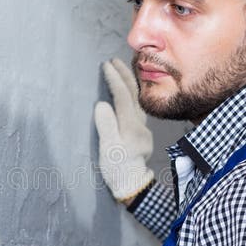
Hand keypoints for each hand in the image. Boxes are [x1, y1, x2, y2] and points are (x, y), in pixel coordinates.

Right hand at [94, 59, 153, 202]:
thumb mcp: (108, 150)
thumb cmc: (117, 170)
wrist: (133, 185)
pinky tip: (127, 90)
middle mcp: (140, 124)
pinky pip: (138, 106)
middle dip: (124, 74)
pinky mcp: (142, 132)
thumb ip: (106, 126)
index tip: (105, 65)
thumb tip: (102, 105)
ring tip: (121, 69)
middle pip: (134, 94)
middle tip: (113, 60)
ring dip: (129, 82)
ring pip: (138, 99)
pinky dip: (132, 94)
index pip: (123, 96)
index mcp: (131, 126)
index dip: (114, 79)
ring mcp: (143, 128)